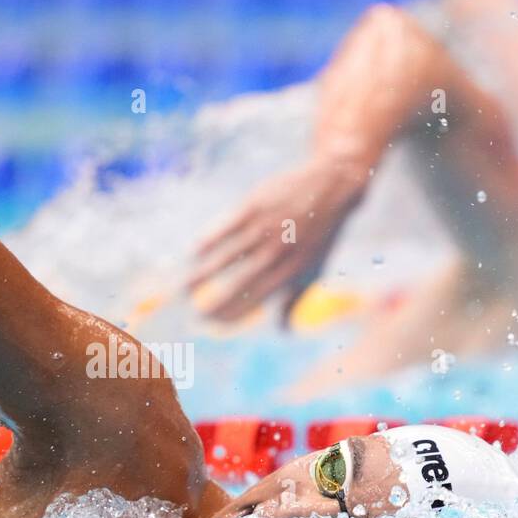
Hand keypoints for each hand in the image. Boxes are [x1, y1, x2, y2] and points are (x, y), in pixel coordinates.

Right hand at [187, 157, 365, 322]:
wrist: (332, 186)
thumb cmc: (320, 235)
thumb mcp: (313, 270)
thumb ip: (295, 301)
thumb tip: (283, 331)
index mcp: (290, 272)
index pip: (255, 301)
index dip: (231, 315)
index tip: (212, 323)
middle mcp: (276, 252)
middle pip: (238, 285)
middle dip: (214, 303)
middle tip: (195, 313)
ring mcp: (264, 228)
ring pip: (226, 257)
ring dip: (202, 275)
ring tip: (185, 288)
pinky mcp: (255, 205)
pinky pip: (226, 227)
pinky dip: (208, 241)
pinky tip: (194, 253)